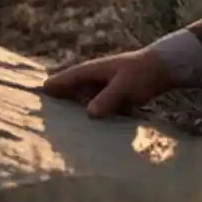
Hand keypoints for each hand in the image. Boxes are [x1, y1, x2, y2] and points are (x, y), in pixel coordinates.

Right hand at [38, 48, 172, 118]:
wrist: (163, 69)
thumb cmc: (142, 73)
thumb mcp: (125, 86)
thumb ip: (107, 99)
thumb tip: (89, 114)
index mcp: (93, 70)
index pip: (68, 78)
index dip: (53, 86)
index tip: (38, 93)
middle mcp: (93, 79)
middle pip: (71, 90)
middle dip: (58, 100)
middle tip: (41, 118)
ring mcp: (102, 88)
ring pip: (82, 101)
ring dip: (72, 111)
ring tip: (58, 129)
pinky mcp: (111, 98)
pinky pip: (95, 108)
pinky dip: (89, 116)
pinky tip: (85, 132)